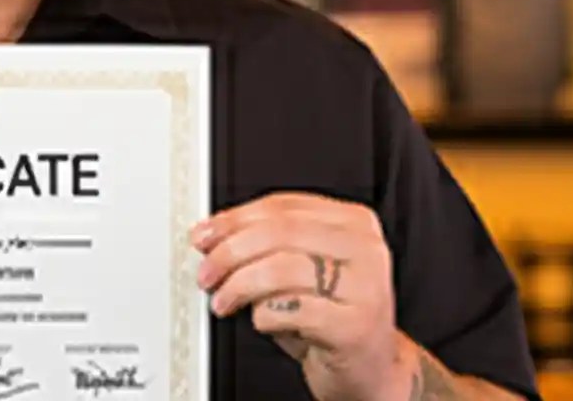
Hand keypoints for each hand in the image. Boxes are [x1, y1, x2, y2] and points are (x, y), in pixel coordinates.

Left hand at [191, 193, 404, 400]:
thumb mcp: (298, 270)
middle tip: (207, 273)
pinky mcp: (355, 326)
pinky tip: (262, 320)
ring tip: (224, 301)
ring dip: (239, 286)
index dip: (234, 219)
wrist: (368, 366)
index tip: (204, 235)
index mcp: (352, 222)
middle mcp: (365, 249)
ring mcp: (365, 287)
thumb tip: (212, 234)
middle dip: (230, 252)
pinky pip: (290, 310)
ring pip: (281, 269)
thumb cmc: (329, 315)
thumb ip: (263, 244)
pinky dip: (263, 315)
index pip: (282, 207)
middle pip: (279, 234)